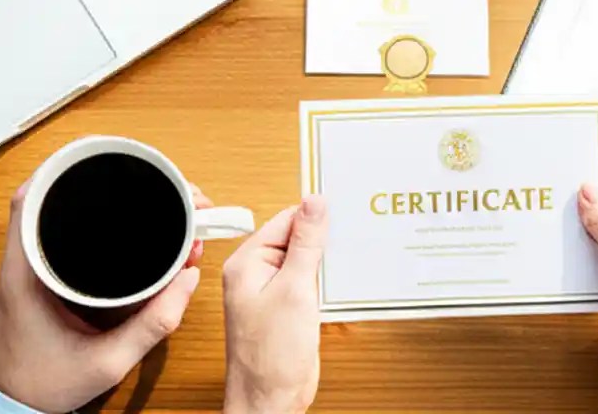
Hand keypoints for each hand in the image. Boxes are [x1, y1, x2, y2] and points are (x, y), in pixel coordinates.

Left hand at [0, 180, 209, 412]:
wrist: (11, 407)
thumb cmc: (46, 384)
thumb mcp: (108, 361)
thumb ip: (153, 324)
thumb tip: (189, 280)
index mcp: (26, 273)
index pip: (29, 200)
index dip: (63, 169)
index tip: (104, 159)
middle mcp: (22, 261)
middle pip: (53, 195)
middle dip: (104, 180)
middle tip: (150, 185)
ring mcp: (29, 266)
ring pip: (60, 211)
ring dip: (101, 199)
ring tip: (151, 200)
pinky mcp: (41, 274)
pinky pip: (63, 232)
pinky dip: (94, 221)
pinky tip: (128, 224)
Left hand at [222, 196, 327, 413]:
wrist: (271, 402)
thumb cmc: (271, 357)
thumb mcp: (295, 289)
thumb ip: (306, 243)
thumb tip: (315, 203)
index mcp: (247, 263)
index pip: (284, 220)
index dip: (314, 217)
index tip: (342, 212)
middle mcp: (255, 274)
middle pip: (295, 238)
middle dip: (322, 240)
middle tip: (350, 238)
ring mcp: (271, 293)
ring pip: (304, 261)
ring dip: (325, 262)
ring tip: (345, 263)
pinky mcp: (286, 309)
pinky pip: (308, 283)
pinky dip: (324, 282)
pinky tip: (339, 285)